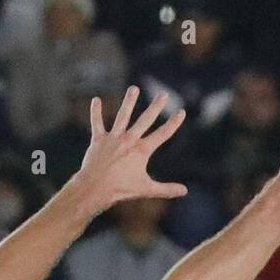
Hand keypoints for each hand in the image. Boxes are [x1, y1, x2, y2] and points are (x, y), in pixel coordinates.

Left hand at [76, 86, 187, 210]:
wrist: (95, 188)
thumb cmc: (121, 190)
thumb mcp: (147, 189)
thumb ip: (166, 189)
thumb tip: (184, 191)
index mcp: (141, 150)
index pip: (162, 134)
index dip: (173, 123)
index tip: (181, 112)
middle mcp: (129, 140)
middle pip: (145, 120)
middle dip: (156, 106)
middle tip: (163, 94)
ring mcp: (113, 138)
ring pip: (122, 116)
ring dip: (129, 101)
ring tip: (134, 88)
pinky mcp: (98, 140)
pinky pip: (97, 123)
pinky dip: (96, 112)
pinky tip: (96, 100)